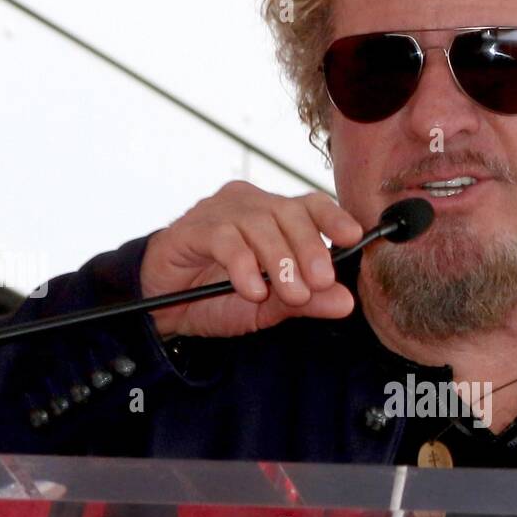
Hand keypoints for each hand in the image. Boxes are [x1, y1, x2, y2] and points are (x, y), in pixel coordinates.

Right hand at [140, 182, 363, 338]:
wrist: (164, 311)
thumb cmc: (219, 299)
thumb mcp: (270, 308)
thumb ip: (308, 302)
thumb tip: (346, 302)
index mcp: (274, 216)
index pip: (310, 205)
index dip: (333, 217)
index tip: (352, 237)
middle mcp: (249, 206)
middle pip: (288, 213)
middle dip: (308, 249)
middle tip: (319, 282)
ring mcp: (218, 213)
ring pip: (258, 224)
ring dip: (278, 261)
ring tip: (289, 294)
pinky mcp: (191, 229)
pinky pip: (223, 238)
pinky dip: (242, 265)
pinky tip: (251, 290)